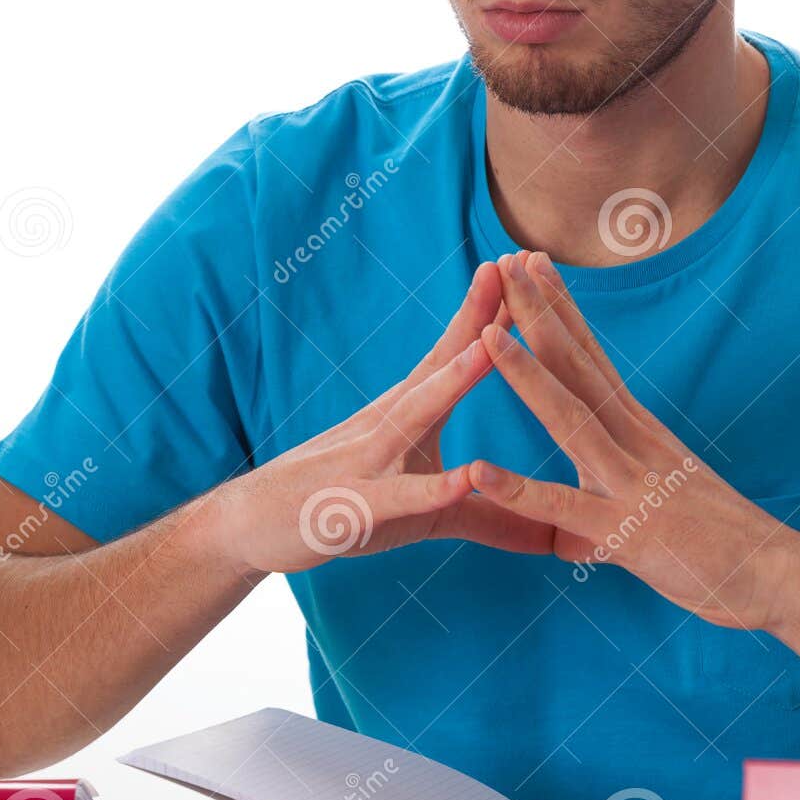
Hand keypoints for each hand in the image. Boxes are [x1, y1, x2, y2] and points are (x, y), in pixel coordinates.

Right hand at [208, 261, 553, 575]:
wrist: (252, 524)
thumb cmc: (344, 507)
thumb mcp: (425, 512)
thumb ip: (487, 514)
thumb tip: (547, 531)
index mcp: (409, 413)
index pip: (456, 352)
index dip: (495, 310)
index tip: (532, 268)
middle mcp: (389, 424)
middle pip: (441, 363)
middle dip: (481, 317)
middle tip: (517, 268)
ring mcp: (368, 461)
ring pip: (415, 415)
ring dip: (452, 381)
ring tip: (490, 348)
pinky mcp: (353, 507)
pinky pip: (397, 497)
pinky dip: (429, 487)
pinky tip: (464, 477)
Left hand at [468, 251, 799, 634]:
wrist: (780, 575)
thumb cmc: (725, 543)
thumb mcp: (664, 502)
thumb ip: (616, 498)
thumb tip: (580, 520)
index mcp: (641, 431)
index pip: (593, 357)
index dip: (562, 310)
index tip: (535, 265)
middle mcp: (635, 443)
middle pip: (579, 367)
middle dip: (539, 314)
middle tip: (506, 260)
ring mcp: (631, 483)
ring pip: (571, 420)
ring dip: (527, 377)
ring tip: (486, 336)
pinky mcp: (626, 531)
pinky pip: (563, 508)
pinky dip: (520, 490)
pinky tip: (479, 471)